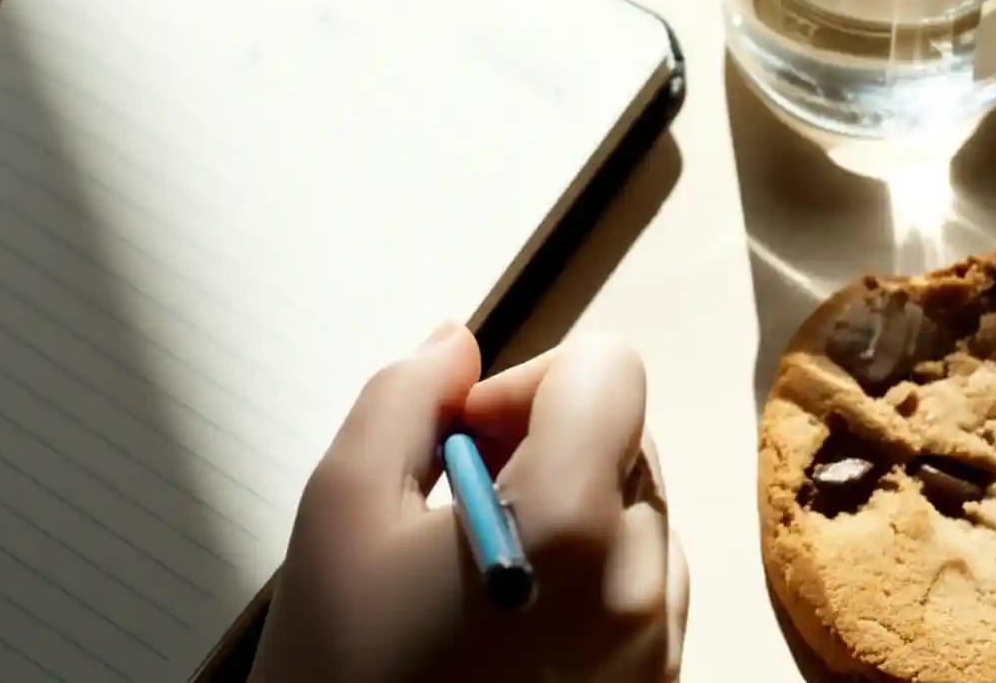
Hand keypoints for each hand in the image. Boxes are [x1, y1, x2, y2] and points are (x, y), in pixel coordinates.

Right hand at [251, 324, 687, 681]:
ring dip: (568, 506)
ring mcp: (656, 648)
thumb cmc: (339, 668)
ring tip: (482, 568)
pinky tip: (511, 617)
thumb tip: (457, 345)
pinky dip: (589, 569)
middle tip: (460, 501)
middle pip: (626, 437)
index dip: (530, 381)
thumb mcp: (339, 505)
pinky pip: (644, 582)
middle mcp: (638, 586)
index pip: (611, 369)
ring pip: (638, 509)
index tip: (468, 437)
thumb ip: (403, 395)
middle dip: (546, 442)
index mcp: (569, 527)